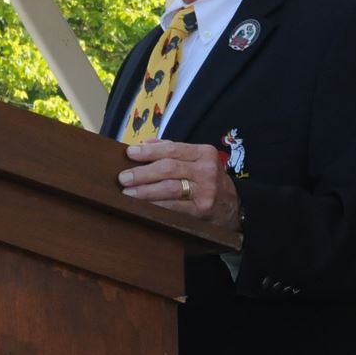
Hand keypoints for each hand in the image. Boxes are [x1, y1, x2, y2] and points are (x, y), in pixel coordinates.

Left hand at [120, 140, 239, 228]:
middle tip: (123, 178)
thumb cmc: (207, 180)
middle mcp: (207, 171)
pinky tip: (142, 206)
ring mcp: (205, 192)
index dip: (149, 151)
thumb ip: (173, 151)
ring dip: (145, 191)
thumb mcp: (197, 161)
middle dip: (142, 173)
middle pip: (169, 168)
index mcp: (204, 153)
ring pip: (169, 189)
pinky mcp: (201, 210)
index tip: (130, 153)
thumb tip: (144, 144)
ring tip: (127, 193)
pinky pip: (174, 207)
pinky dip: (155, 206)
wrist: (232, 206)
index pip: (172, 149)